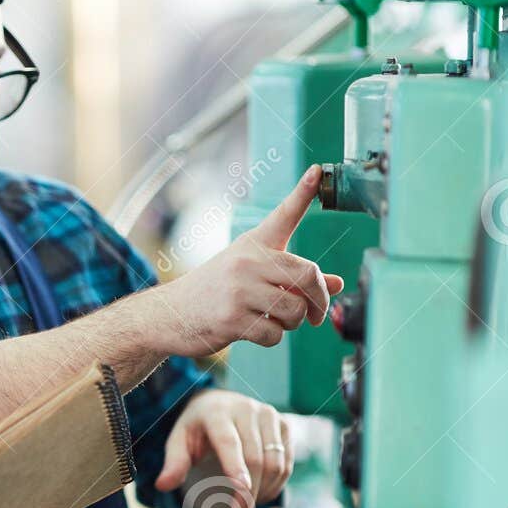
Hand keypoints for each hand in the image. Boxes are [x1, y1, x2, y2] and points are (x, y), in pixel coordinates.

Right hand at [153, 165, 345, 357]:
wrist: (170, 313)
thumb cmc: (215, 291)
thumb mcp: (251, 274)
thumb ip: (294, 278)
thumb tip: (337, 285)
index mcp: (254, 245)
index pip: (283, 215)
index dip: (303, 192)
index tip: (317, 170)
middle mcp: (247, 262)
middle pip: (308, 276)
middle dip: (319, 301)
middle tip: (315, 314)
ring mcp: (238, 290)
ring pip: (294, 310)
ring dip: (292, 323)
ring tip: (273, 318)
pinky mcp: (231, 319)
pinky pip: (275, 334)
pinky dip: (272, 337)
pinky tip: (254, 329)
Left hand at [154, 389, 291, 507]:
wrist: (219, 403)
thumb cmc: (197, 428)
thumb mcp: (179, 440)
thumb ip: (174, 463)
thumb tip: (162, 486)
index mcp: (217, 412)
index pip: (229, 442)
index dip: (236, 468)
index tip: (241, 493)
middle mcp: (247, 410)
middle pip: (255, 458)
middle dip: (248, 495)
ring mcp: (270, 416)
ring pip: (275, 463)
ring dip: (263, 492)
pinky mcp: (285, 425)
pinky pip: (286, 463)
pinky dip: (276, 485)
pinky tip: (260, 496)